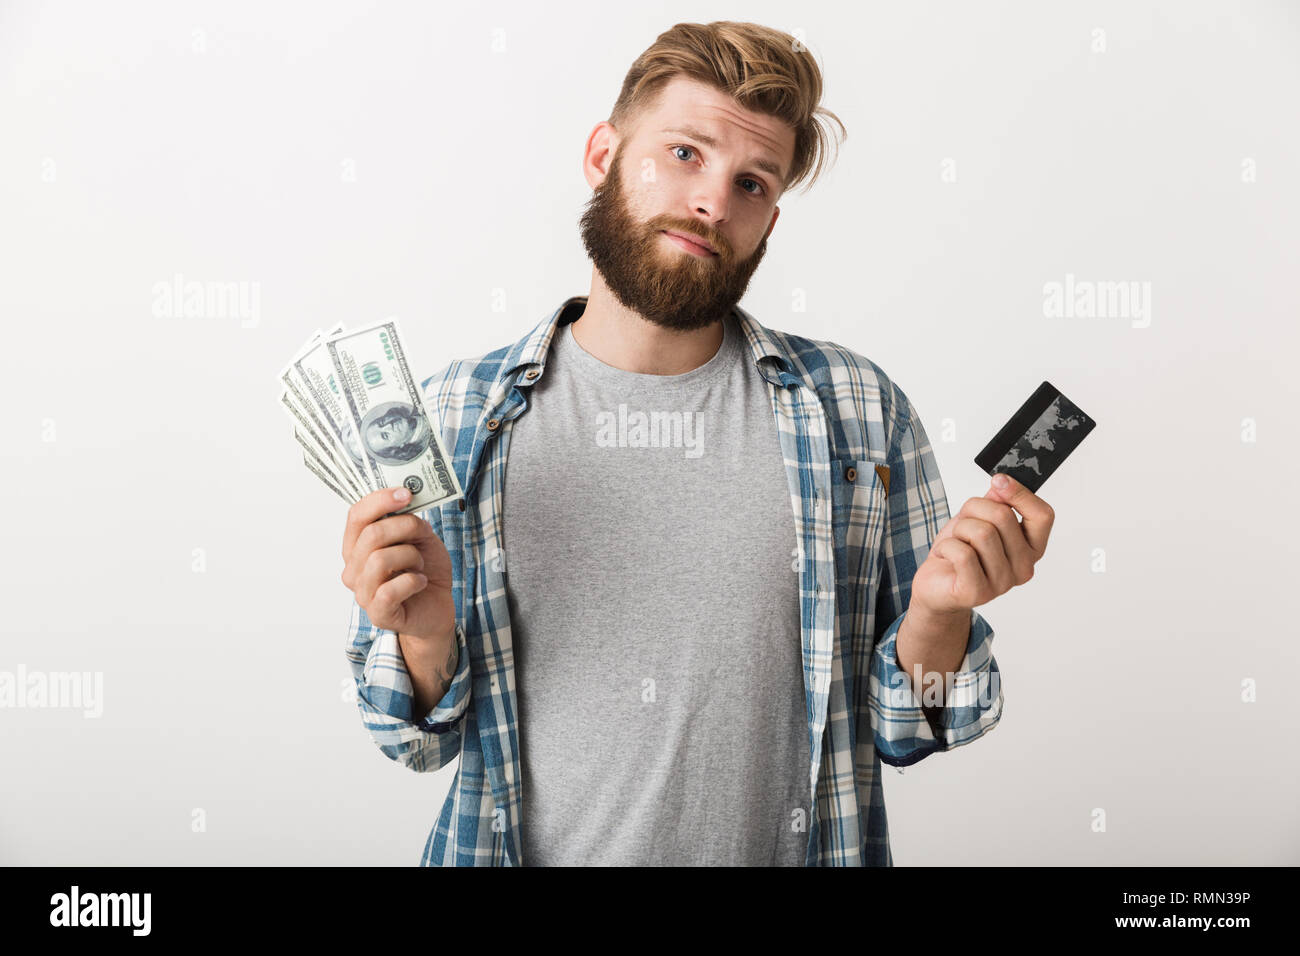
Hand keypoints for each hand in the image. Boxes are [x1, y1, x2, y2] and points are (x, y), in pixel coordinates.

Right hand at [340, 486, 454, 641]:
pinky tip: (421, 582)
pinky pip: (390, 590)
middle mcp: (354, 569)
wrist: (437, 606)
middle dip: (405, 527)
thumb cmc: (424, 571)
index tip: (406, 493)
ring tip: (419, 564)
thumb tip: (404, 502)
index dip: (380, 500)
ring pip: (380, 560)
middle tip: (422, 534)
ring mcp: (363, 593)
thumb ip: (409, 521)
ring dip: (410, 556)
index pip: (356, 516)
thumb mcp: (421, 538)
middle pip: (371, 535)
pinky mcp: (378, 614)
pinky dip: (413, 581)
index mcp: (358, 547)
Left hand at [909, 473, 1053, 616]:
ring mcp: (1003, 583)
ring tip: (957, 543)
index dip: (1020, 493)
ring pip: (981, 533)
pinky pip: (963, 553)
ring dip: (959, 530)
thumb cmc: (959, 551)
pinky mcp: (977, 592)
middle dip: (974, 510)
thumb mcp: (977, 518)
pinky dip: (947, 546)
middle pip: (1003, 517)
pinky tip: (946, 556)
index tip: (999, 480)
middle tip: (964, 525)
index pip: (1043, 515)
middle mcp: (1023, 568)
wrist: (937, 584)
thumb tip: (1003, 484)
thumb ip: (994, 503)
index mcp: (1031, 548)